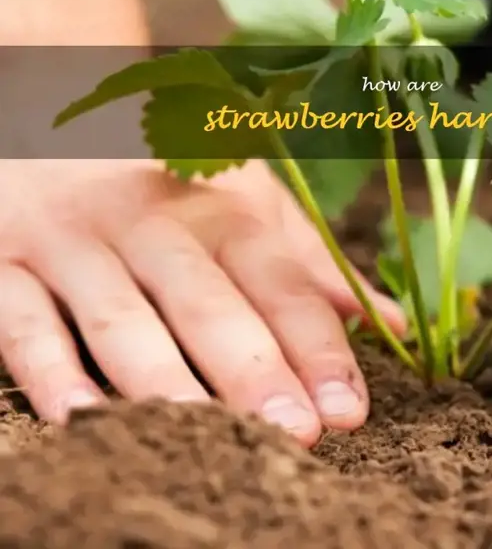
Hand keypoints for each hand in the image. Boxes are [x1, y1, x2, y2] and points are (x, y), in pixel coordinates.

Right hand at [0, 159, 404, 446]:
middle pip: (209, 302)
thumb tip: (392, 323)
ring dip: (164, 379)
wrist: (51, 113)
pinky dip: (49, 368)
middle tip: (297, 433)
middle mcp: (153, 223)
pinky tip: (82, 419)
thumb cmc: (169, 179)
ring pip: (121, 317)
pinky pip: (22, 319)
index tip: (349, 410)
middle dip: (254, 369)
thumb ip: (312, 266)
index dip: (317, 347)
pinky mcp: (5, 258)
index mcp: (222, 210)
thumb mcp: (249, 204)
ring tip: (209, 439)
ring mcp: (76, 241)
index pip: (280, 283)